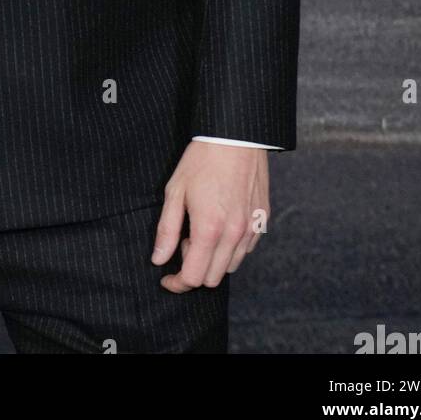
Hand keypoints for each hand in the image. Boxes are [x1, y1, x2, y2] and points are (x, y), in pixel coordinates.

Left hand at [151, 142, 268, 290]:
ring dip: (213, 259)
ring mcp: (252, 229)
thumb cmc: (202, 160)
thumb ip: (167, 229)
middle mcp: (234, 235)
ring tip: (202, 229)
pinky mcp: (262, 221)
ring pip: (231, 267)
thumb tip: (158, 258)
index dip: (177, 283)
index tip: (166, 277)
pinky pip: (246, 250)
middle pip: (213, 278)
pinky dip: (230, 248)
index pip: (194, 277)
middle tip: (184, 240)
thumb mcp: (175, 191)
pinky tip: (220, 224)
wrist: (236, 136)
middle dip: (194, 269)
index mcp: (209, 229)